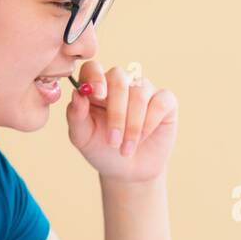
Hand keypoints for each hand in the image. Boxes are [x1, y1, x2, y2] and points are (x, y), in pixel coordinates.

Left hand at [67, 61, 176, 182]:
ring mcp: (144, 89)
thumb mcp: (82, 138)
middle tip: (112, 141)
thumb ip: (76, 116)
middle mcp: (120, 83)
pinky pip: (160, 102)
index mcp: (95, 86)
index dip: (96, 77)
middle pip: (119, 78)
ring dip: (132, 126)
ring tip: (125, 150)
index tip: (98, 95)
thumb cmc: (101, 149)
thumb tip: (77, 94)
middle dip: (116, 112)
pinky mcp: (165, 101)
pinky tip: (142, 139)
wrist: (128, 171)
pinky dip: (150, 123)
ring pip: (139, 93)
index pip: (93, 68)